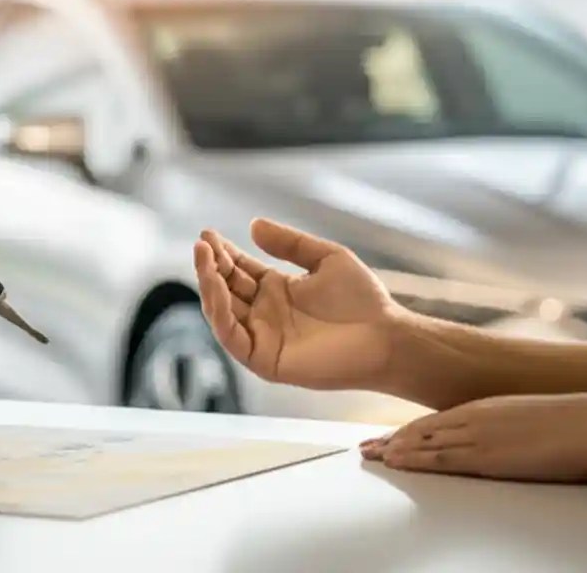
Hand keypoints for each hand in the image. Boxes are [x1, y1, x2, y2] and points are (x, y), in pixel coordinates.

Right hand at [193, 218, 399, 389]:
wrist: (385, 336)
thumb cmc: (363, 300)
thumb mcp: (326, 258)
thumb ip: (290, 243)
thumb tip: (253, 225)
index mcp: (277, 290)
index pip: (239, 270)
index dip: (222, 253)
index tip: (207, 235)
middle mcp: (265, 314)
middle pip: (226, 289)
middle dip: (210, 266)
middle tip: (201, 244)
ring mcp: (263, 337)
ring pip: (222, 312)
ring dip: (209, 286)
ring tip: (204, 259)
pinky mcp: (265, 360)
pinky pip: (232, 338)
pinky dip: (219, 314)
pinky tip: (216, 290)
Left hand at [363, 393, 586, 485]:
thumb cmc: (576, 424)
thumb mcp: (533, 421)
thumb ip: (512, 429)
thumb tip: (509, 442)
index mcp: (487, 407)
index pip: (436, 421)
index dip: (408, 431)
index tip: (388, 439)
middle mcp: (477, 417)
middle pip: (422, 430)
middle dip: (391, 441)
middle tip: (365, 449)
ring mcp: (480, 435)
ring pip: (424, 442)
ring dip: (394, 450)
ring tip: (370, 456)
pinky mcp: (488, 455)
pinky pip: (441, 457)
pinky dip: (414, 459)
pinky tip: (396, 461)